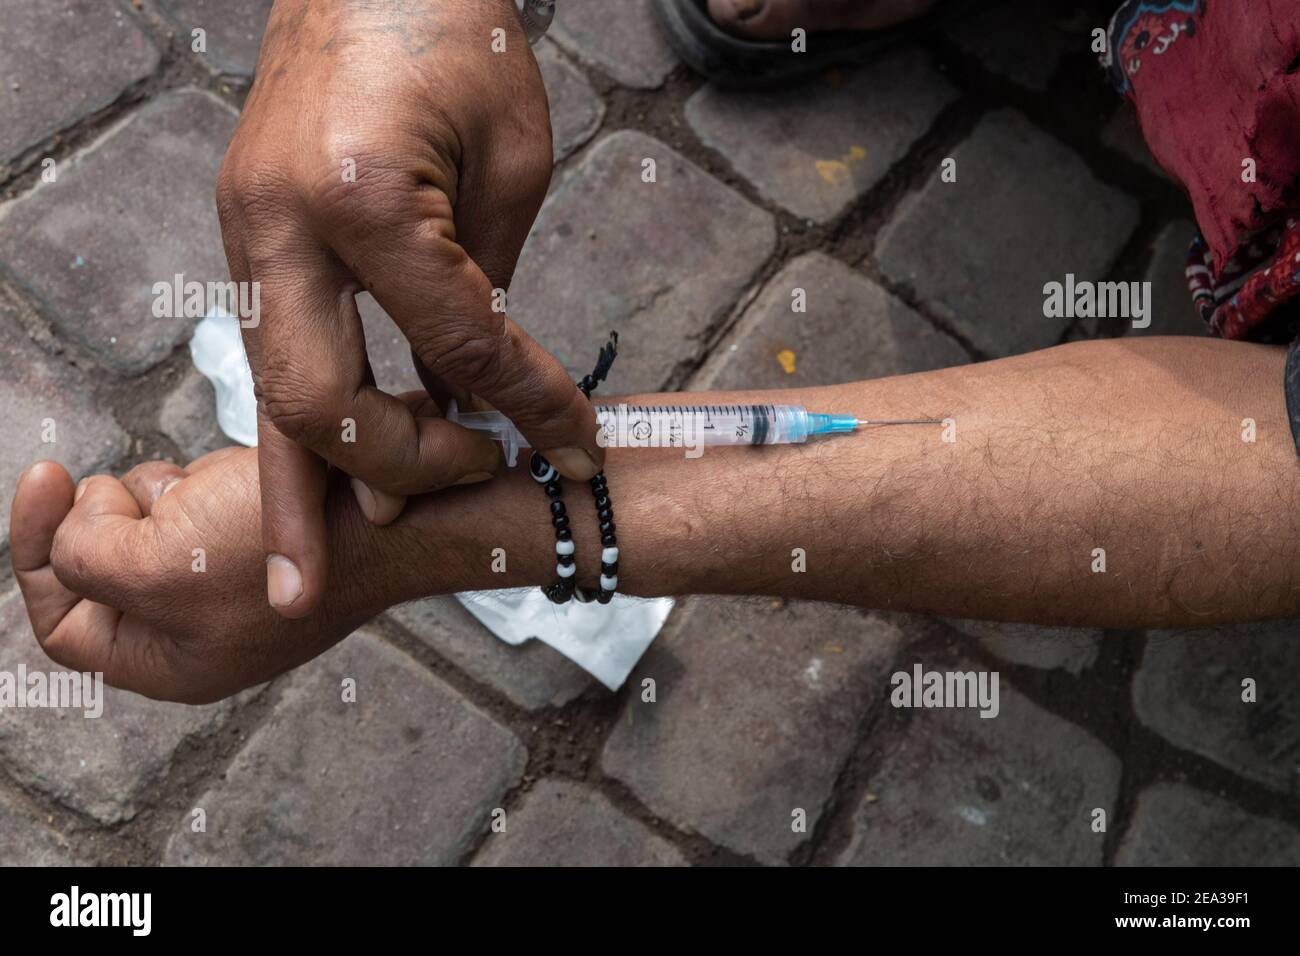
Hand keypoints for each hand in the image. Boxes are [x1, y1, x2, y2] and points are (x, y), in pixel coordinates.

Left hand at [9, 450, 381, 703]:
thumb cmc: (287, 547)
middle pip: (103, 567)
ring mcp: (230, 584)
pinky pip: (198, 505)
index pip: (64, 625)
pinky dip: (202, 481)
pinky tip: (237, 478)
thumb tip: (78, 529)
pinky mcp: (259, 542)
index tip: (49, 477)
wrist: (396, 509)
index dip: (38, 550)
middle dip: (118, 514)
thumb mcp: (153, 566)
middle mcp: (197, 631)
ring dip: (162, 491)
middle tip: (157, 489)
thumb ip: (80, 559)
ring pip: (147, 528)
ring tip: (211, 487)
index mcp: (171, 664)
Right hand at [215, 0, 602, 619]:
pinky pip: (277, 349)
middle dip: (390, 471)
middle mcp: (282, 225)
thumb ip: (485, 292)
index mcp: (363, 199)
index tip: (576, 445)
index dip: (529, 406)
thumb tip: (476, 398)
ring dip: (302, 484)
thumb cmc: (455, 35)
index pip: (457, 348)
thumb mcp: (510, 162)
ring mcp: (247, 232)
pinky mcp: (246, 236)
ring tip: (308, 577)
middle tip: (463, 485)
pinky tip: (325, 477)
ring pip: (269, 391)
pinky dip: (307, 418)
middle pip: (316, 402)